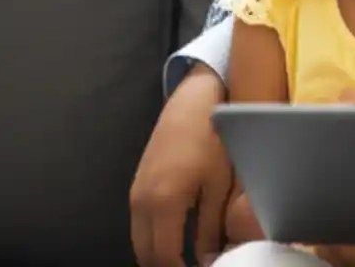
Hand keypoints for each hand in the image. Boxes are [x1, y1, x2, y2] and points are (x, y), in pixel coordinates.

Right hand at [130, 65, 232, 266]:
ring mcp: (135, 193)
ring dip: (159, 256)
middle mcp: (141, 201)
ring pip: (139, 242)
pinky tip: (178, 241)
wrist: (193, 104)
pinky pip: (139, 226)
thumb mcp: (219, 187)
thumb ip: (210, 229)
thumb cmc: (213, 141)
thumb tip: (207, 261)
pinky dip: (154, 240)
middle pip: (146, 255)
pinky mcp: (137, 186)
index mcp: (164, 203)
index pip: (165, 257)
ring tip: (187, 260)